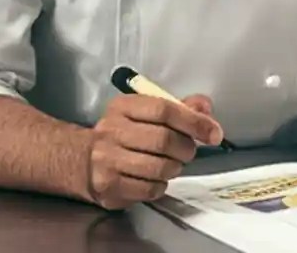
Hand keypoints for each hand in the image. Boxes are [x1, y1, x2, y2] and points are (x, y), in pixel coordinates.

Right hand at [85, 93, 222, 209]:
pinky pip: (148, 189)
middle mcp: (112, 130)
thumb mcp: (146, 113)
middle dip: (185, 148)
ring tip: (171, 165)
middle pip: (163, 139)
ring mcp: (107, 159)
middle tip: (188, 152)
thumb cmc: (124, 134)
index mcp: (123, 107)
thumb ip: (178, 108)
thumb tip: (204, 107)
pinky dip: (160, 186)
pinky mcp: (108, 186)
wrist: (83, 161)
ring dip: (174, 168)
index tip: (213, 133)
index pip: (164, 109)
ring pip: (158, 167)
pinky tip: (155, 179)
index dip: (194, 122)